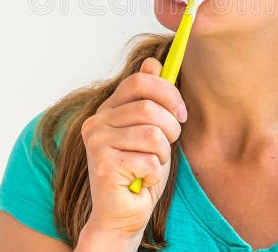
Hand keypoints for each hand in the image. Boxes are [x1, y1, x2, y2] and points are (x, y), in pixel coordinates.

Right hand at [80, 57, 186, 239]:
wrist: (123, 215)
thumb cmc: (140, 172)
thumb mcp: (152, 130)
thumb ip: (151, 99)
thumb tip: (152, 62)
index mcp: (108, 109)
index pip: (140, 81)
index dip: (168, 93)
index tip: (180, 113)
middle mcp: (97, 122)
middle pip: (149, 107)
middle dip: (171, 128)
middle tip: (169, 145)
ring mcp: (96, 142)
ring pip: (153, 134)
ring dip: (163, 154)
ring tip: (153, 164)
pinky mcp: (104, 164)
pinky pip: (149, 159)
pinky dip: (155, 172)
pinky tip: (142, 179)